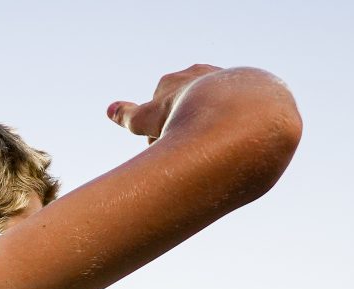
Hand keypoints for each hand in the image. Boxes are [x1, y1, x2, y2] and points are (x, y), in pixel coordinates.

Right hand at [108, 65, 222, 143]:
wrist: (231, 106)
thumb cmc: (187, 114)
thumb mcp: (150, 120)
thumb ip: (129, 116)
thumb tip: (110, 109)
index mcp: (170, 80)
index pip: (157, 108)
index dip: (157, 131)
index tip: (163, 146)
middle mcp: (195, 73)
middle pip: (181, 105)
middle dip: (181, 125)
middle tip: (185, 149)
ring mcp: (219, 76)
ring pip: (206, 106)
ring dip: (205, 123)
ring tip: (210, 144)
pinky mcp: (243, 85)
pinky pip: (230, 107)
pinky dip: (228, 120)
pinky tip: (228, 136)